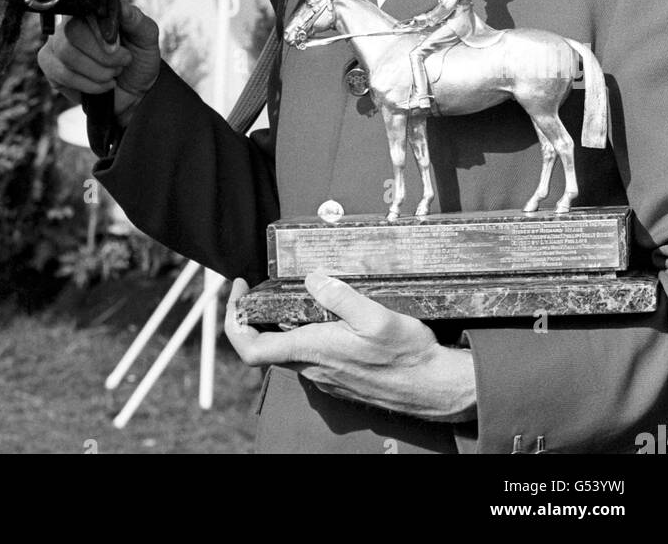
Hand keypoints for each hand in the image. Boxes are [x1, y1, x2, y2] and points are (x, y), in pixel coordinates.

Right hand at [37, 0, 160, 121]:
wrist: (135, 91)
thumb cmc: (139, 59)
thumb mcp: (146, 37)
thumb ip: (134, 18)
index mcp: (91, 11)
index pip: (82, 11)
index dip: (98, 32)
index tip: (118, 46)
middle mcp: (69, 24)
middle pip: (70, 34)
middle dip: (101, 56)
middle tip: (122, 63)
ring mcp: (56, 44)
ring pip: (65, 54)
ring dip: (97, 71)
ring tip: (113, 74)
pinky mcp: (50, 67)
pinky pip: (60, 74)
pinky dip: (88, 84)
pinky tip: (102, 86)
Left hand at [225, 273, 476, 422]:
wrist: (433, 388)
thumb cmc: (407, 356)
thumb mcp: (376, 317)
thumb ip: (341, 296)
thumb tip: (312, 279)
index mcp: (313, 351)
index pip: (252, 348)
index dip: (234, 322)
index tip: (238, 292)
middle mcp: (312, 367)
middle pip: (265, 345)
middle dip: (255, 314)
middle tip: (259, 285)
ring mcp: (324, 374)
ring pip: (288, 347)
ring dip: (282, 321)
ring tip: (294, 291)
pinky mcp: (337, 375)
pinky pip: (309, 352)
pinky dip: (304, 330)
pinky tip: (323, 312)